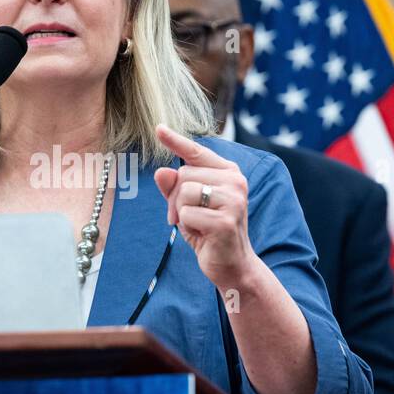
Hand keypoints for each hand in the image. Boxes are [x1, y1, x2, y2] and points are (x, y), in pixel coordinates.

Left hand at [153, 124, 259, 289]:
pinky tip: (203, 235)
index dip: (176, 141)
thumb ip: (174, 188)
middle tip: (186, 217)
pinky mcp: (225, 219)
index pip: (197, 152)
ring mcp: (232, 199)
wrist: (233, 265)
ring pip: (183, 193)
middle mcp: (234, 181)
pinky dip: (187, 227)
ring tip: (197, 225)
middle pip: (183, 175)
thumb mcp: (187, 206)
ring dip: (181, 213)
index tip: (158, 128)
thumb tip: (162, 171)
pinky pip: (187, 214)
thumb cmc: (209, 232)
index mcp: (228, 172)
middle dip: (174, 199)